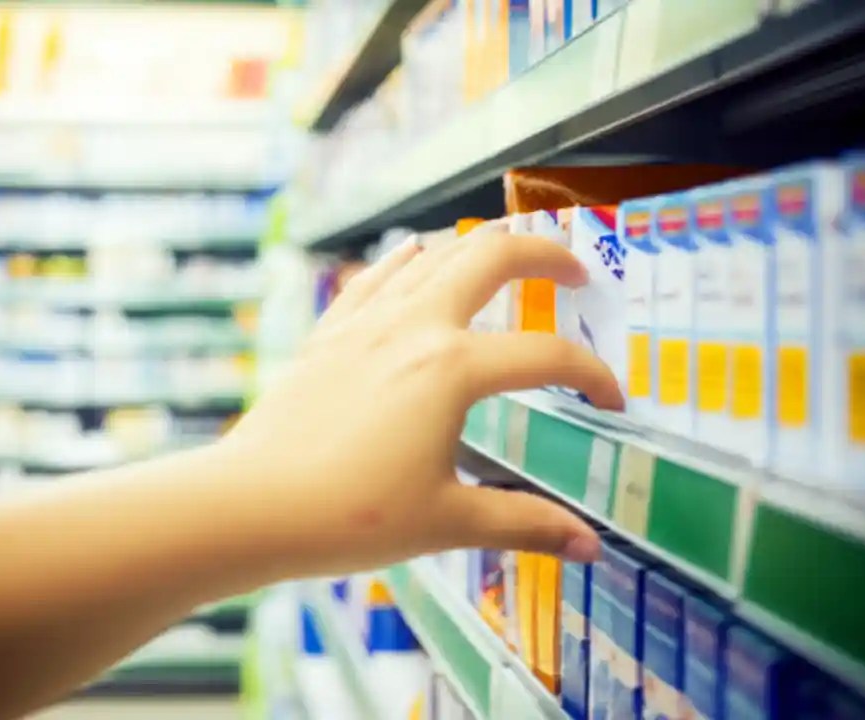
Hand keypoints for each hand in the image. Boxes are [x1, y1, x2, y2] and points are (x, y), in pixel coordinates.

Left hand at [224, 224, 623, 575]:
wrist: (253, 506)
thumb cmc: (349, 516)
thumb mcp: (448, 523)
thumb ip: (525, 524)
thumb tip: (588, 546)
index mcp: (453, 368)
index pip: (547, 356)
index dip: (593, 376)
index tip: (612, 403)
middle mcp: (413, 326)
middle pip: (493, 254)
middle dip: (545, 253)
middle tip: (575, 273)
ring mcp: (365, 321)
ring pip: (433, 253)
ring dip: (478, 248)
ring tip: (506, 262)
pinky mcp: (329, 331)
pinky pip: (377, 275)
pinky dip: (409, 261)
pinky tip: (417, 260)